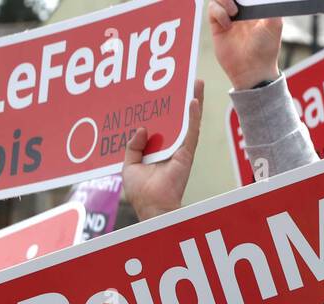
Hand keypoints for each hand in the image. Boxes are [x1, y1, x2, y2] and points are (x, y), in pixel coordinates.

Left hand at [122, 80, 203, 221]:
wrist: (151, 206)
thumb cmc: (140, 191)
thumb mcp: (128, 164)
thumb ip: (133, 145)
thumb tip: (141, 128)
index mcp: (156, 149)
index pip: (158, 124)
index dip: (158, 108)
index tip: (156, 89)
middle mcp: (169, 147)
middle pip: (175, 118)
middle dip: (178, 98)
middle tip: (180, 77)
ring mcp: (179, 149)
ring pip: (188, 121)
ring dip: (193, 101)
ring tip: (195, 81)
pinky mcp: (186, 154)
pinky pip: (191, 132)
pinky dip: (194, 116)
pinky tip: (194, 100)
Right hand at [208, 0, 282, 89]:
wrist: (252, 70)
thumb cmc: (266, 50)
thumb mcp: (275, 25)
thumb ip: (271, 6)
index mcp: (255, 6)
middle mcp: (241, 10)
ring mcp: (229, 16)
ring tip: (234, 12)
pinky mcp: (217, 26)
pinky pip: (213, 9)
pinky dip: (218, 12)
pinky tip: (228, 23)